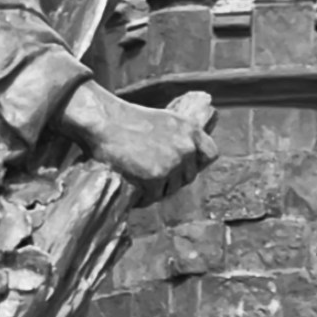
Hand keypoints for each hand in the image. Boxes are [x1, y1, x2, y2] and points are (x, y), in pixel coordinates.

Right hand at [65, 83, 214, 196]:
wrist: (105, 121)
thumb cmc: (128, 119)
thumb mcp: (164, 119)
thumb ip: (179, 136)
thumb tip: (185, 157)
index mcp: (191, 129)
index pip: (210, 153)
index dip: (197, 162)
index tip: (185, 165)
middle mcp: (186, 147)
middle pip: (189, 176)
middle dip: (173, 178)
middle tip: (153, 173)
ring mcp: (172, 164)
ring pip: (171, 189)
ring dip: (158, 188)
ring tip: (140, 179)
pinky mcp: (155, 178)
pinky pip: (153, 197)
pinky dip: (143, 197)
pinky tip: (133, 188)